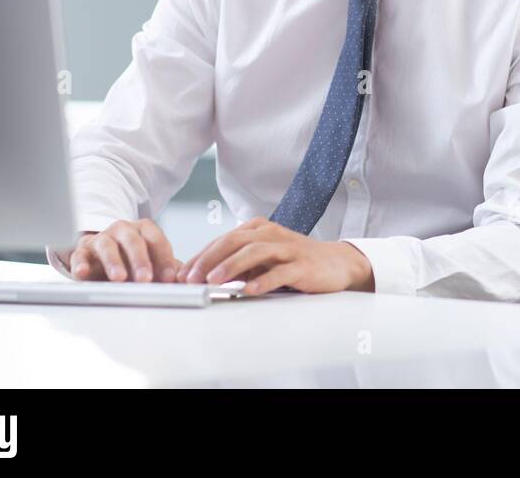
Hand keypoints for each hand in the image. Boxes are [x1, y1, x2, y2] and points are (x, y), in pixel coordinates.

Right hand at [66, 218, 181, 282]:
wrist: (101, 254)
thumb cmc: (132, 259)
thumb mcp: (152, 262)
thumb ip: (168, 270)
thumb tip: (187, 283)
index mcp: (143, 230)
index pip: (156, 240)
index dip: (164, 259)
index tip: (169, 278)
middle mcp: (122, 230)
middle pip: (133, 240)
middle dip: (140, 260)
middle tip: (145, 279)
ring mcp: (101, 239)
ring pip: (107, 246)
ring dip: (114, 262)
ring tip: (119, 278)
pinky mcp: (82, 251)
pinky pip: (80, 255)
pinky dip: (80, 264)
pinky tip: (83, 273)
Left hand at [176, 217, 373, 295]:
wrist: (336, 263)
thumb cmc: (295, 261)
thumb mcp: (264, 258)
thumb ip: (238, 263)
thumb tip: (203, 276)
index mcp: (259, 229)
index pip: (223, 239)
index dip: (201, 255)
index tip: (182, 273)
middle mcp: (272, 234)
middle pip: (235, 241)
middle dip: (209, 259)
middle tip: (191, 277)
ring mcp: (288, 249)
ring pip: (255, 252)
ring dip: (231, 266)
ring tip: (213, 280)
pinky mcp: (303, 266)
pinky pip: (280, 272)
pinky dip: (262, 280)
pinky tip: (248, 290)